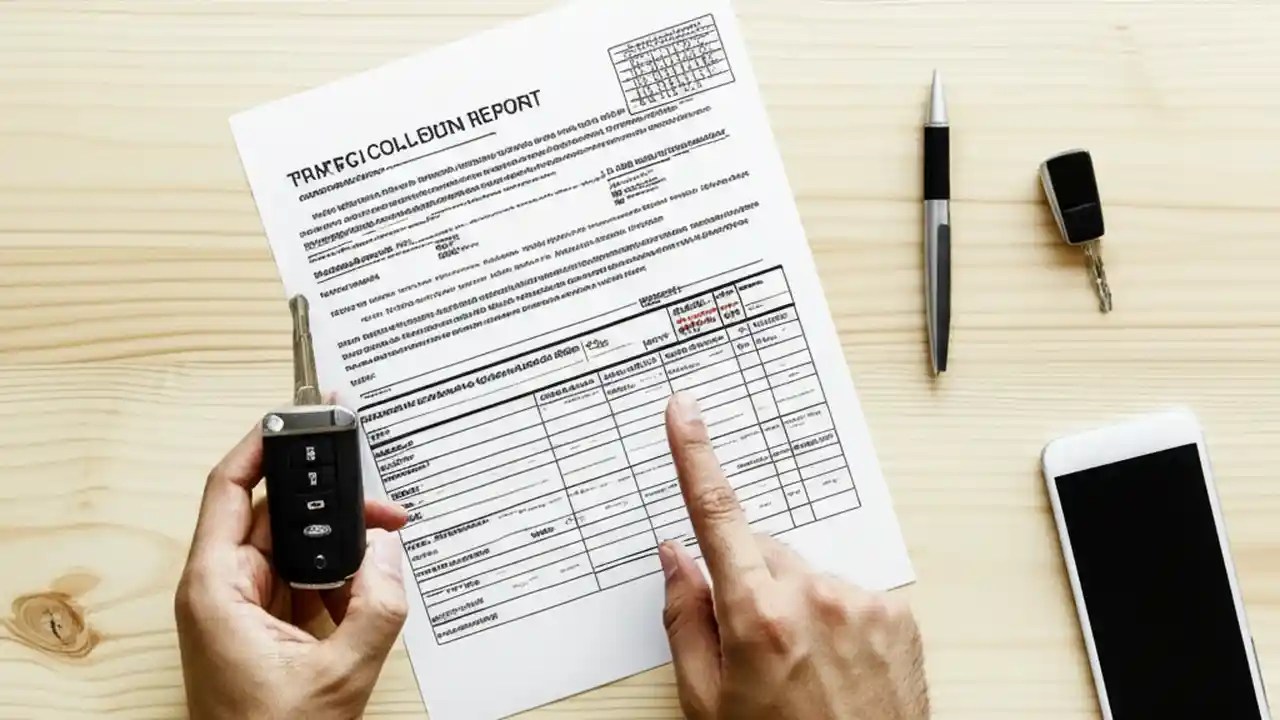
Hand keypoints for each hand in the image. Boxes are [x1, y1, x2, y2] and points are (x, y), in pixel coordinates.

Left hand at [174, 424, 409, 719]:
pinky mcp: (263, 626)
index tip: (293, 412)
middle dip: (329, 504)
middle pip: (273, 515)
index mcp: (216, 589)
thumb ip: (376, 605)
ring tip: (382, 547)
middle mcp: (222, 590)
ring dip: (341, 549)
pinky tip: (366, 590)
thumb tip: (389, 550)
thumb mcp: (340, 672)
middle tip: (372, 491)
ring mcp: (242, 608)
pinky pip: (305, 581)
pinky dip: (339, 580)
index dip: (261, 443)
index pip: (229, 488)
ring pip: (295, 549)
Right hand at [659, 393, 928, 719]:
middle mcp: (816, 598)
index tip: (683, 413)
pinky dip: (835, 616)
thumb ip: (685, 620)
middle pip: (762, 552)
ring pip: (806, 573)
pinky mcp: (897, 613)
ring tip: (801, 666)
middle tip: (751, 643)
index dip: (694, 457)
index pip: (717, 517)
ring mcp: (863, 602)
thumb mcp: (708, 702)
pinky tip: (834, 663)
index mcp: (759, 618)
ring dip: (794, 602)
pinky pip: (847, 592)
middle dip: (748, 580)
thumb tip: (675, 558)